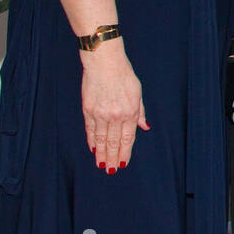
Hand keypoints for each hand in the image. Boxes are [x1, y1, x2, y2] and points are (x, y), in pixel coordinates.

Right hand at [80, 41, 149, 173]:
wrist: (104, 62)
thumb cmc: (124, 75)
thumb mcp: (138, 92)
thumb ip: (140, 112)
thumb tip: (145, 127)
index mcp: (131, 111)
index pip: (127, 138)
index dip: (125, 153)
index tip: (122, 163)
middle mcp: (116, 115)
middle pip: (114, 142)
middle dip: (112, 158)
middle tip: (110, 171)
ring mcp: (101, 113)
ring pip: (101, 139)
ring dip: (101, 153)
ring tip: (101, 165)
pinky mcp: (88, 109)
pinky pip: (90, 129)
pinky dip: (92, 140)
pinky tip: (93, 149)